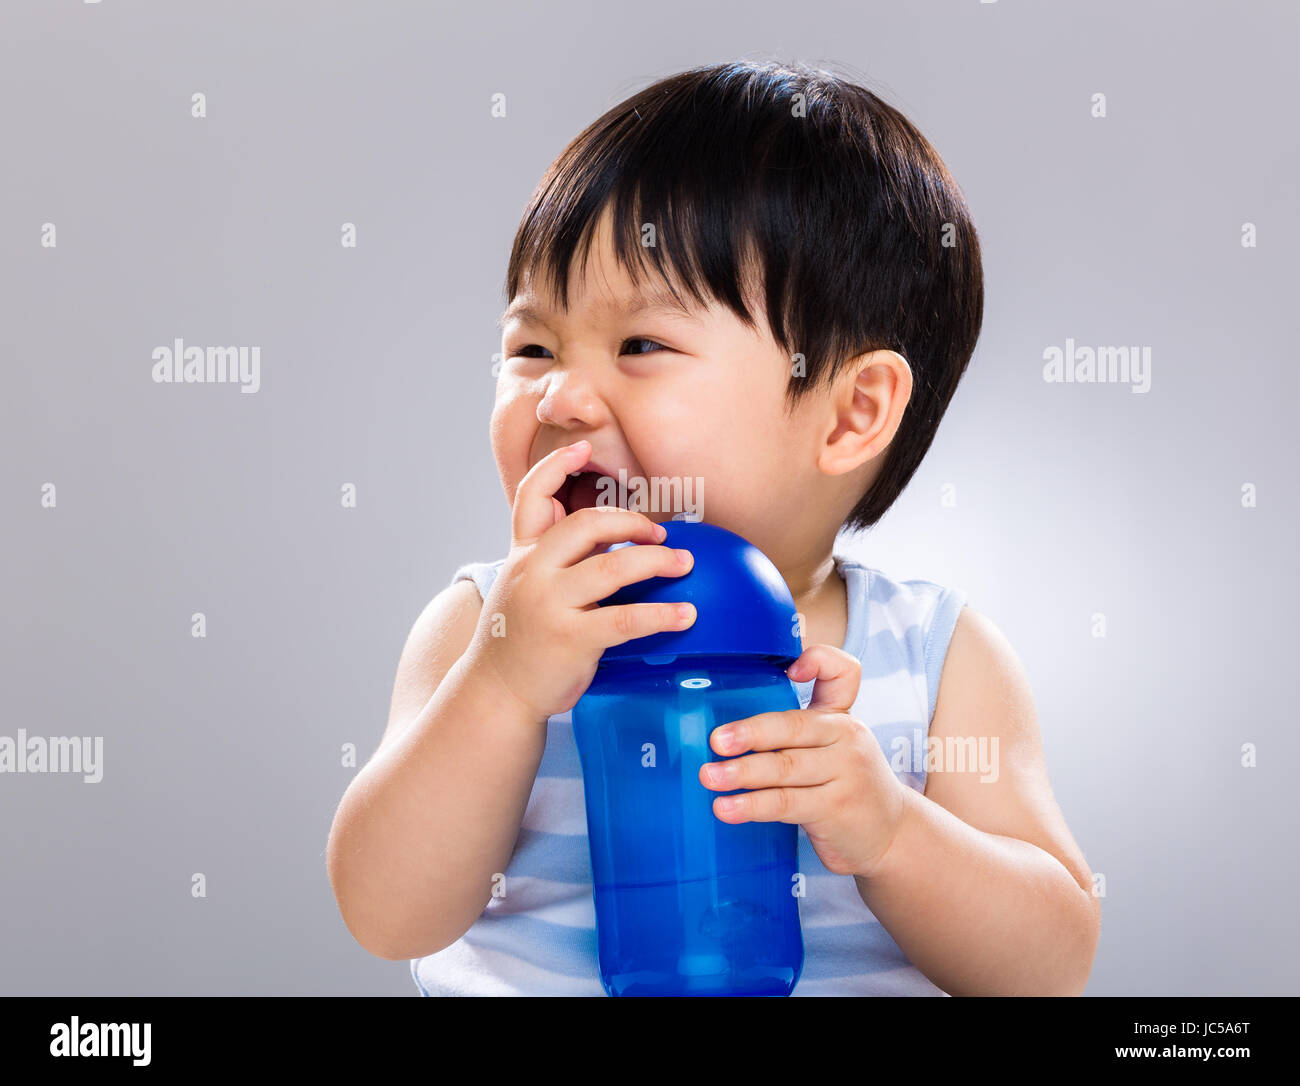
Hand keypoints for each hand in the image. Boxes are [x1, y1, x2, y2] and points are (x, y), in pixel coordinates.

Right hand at [471, 439, 696, 721]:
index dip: (556, 466)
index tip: (583, 447)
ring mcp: (549, 605)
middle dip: (630, 521)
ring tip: (685, 563)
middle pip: (585, 525)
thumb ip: (554, 559)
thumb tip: (605, 534)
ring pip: (612, 567)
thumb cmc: (520, 640)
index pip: (533, 497)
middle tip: (661, 533)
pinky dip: (661, 613)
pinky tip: (685, 615)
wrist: (496, 693)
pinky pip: (625, 619)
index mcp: (522, 555)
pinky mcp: (570, 639)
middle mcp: (532, 572)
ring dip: (656, 560)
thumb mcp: (525, 588)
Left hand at [698, 643, 906, 878]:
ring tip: (709, 776)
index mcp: (841, 718)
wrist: (892, 833)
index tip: (789, 670)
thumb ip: (796, 726)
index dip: (819, 662)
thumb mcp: (834, 745)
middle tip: (715, 740)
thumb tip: (731, 724)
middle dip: (752, 733)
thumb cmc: (847, 783)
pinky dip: (752, 806)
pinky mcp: (835, 810)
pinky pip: (786, 804)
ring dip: (743, 773)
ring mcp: (845, 775)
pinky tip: (726, 808)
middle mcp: (847, 740)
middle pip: (795, 727)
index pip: (841, 674)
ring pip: (785, 768)